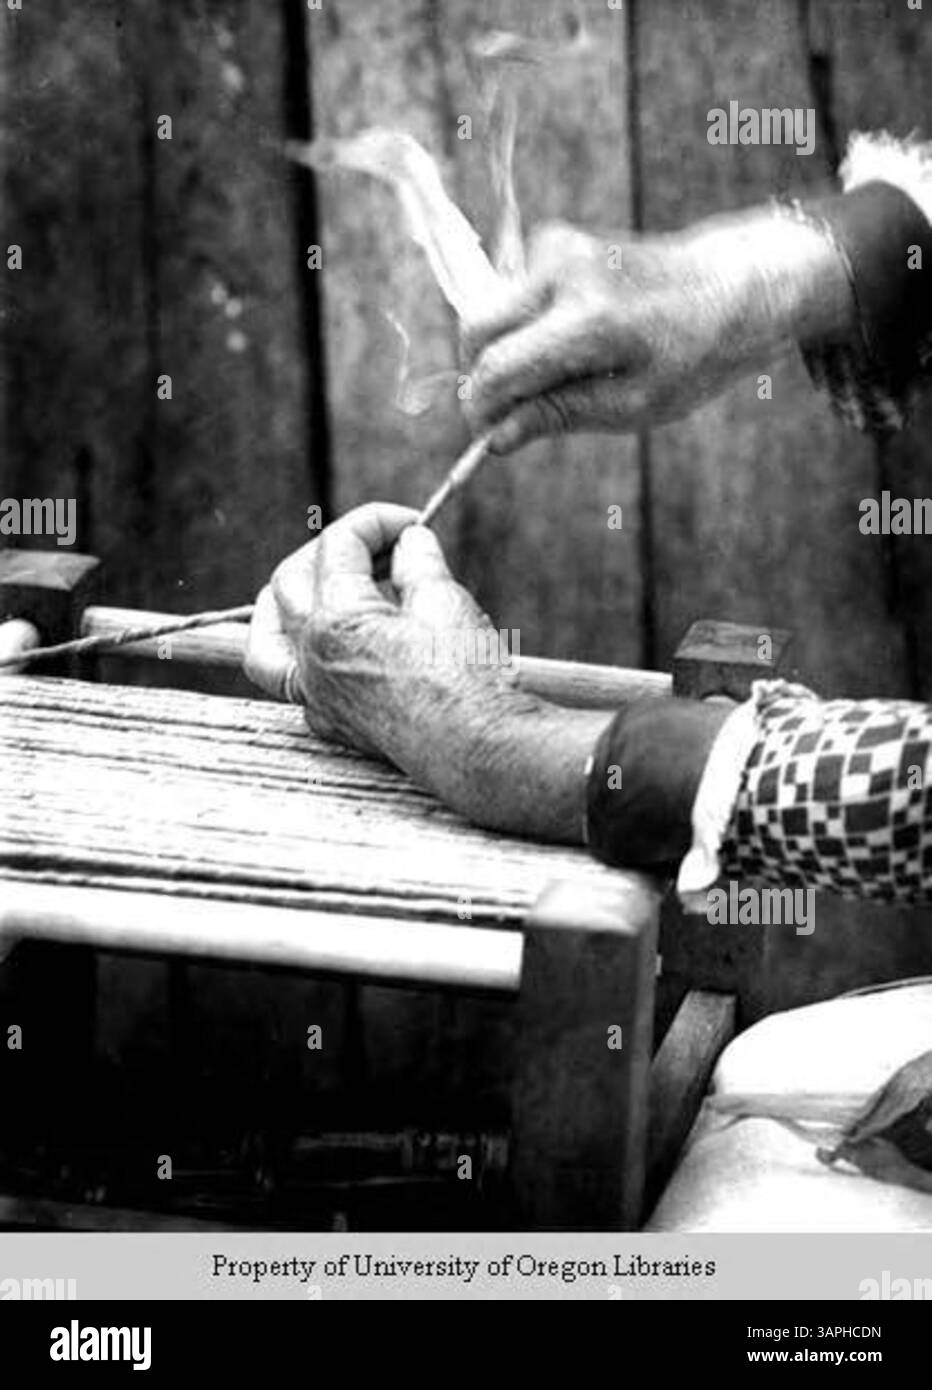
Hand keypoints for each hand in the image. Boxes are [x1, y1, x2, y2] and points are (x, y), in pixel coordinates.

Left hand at [244, 502, 609, 840]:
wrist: (478, 749)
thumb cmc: (468, 679)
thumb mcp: (447, 603)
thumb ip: (417, 564)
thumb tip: (410, 541)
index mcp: (336, 620)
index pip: (338, 545)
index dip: (376, 522)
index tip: (414, 524)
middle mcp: (311, 657)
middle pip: (290, 580)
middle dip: (330, 551)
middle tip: (379, 548)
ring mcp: (315, 695)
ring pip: (265, 638)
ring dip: (287, 602)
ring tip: (322, 585)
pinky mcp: (331, 723)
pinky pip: (292, 681)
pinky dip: (303, 652)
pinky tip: (335, 644)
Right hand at [464, 211, 854, 452]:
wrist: (732, 284)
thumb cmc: (691, 354)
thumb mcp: (634, 405)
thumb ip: (559, 416)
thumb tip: (496, 439)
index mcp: (591, 320)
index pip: (498, 367)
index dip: (480, 409)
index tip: (485, 437)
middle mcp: (564, 272)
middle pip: (477, 330)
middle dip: (479, 378)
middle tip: (503, 416)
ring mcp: (556, 247)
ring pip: (489, 313)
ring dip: (502, 353)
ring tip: (553, 380)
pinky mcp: (553, 240)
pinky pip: (510, 297)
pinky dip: (521, 330)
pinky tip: (564, 345)